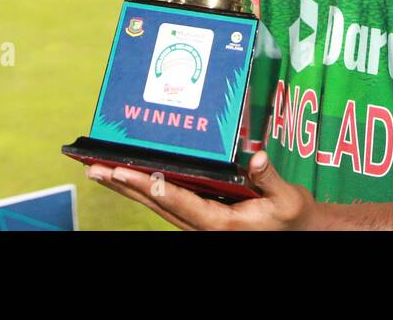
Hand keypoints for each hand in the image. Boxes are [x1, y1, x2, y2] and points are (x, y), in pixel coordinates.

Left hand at [85, 151, 322, 229]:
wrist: (297, 233)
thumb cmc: (291, 217)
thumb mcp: (287, 199)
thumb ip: (270, 178)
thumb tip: (256, 158)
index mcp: (221, 223)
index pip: (180, 202)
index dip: (154, 187)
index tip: (130, 173)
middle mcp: (203, 226)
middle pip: (156, 204)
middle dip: (125, 184)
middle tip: (95, 167)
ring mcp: (198, 223)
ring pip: (156, 204)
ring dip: (128, 187)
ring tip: (99, 169)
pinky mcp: (199, 217)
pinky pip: (166, 202)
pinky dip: (145, 189)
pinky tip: (130, 177)